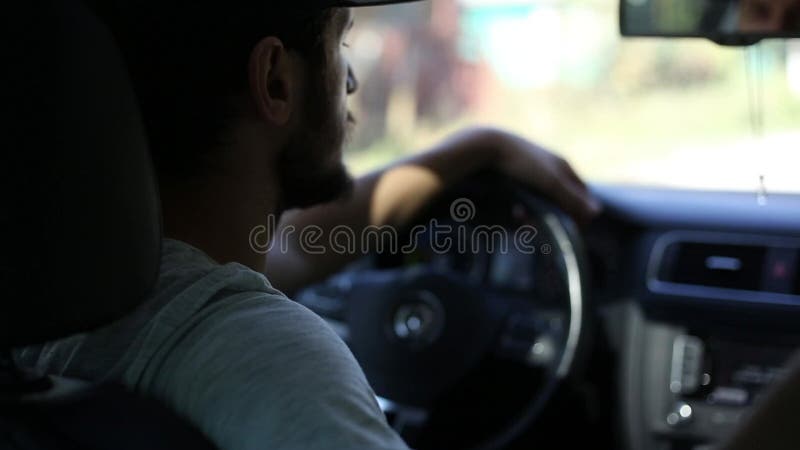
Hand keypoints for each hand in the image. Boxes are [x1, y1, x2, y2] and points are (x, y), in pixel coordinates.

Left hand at [487, 128, 601, 223]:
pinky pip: (526, 202)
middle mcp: (551, 170)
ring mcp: (533, 175)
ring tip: (519, 216)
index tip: (573, 229)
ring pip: (542, 205)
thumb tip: (598, 213)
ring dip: (533, 216)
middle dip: (552, 218)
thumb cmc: (522, 163)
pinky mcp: (516, 179)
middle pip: (561, 202)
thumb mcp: (550, 182)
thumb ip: (572, 199)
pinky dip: (521, 209)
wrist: (487, 147)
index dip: (580, 213)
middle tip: (536, 225)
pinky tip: (513, 211)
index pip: (582, 195)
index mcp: (564, 168)